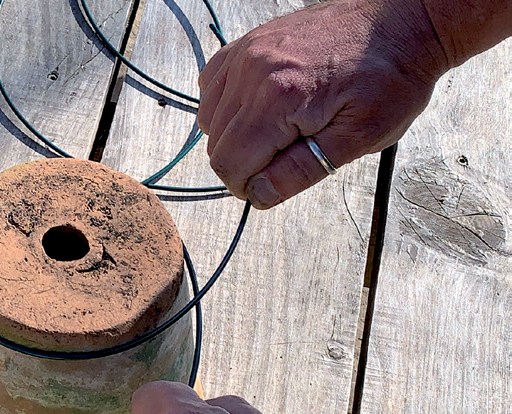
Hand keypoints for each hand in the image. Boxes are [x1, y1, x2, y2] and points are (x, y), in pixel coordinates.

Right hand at [196, 0, 447, 208]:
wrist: (402, 21)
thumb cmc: (390, 76)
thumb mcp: (360, 137)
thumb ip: (304, 170)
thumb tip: (259, 194)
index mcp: (279, 99)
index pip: (230, 165)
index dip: (249, 187)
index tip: (275, 185)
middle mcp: (253, 72)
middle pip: (215, 145)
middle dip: (244, 165)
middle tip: (285, 160)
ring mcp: (247, 53)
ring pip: (209, 117)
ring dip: (234, 138)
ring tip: (276, 134)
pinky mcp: (249, 42)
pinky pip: (212, 85)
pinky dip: (226, 105)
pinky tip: (258, 109)